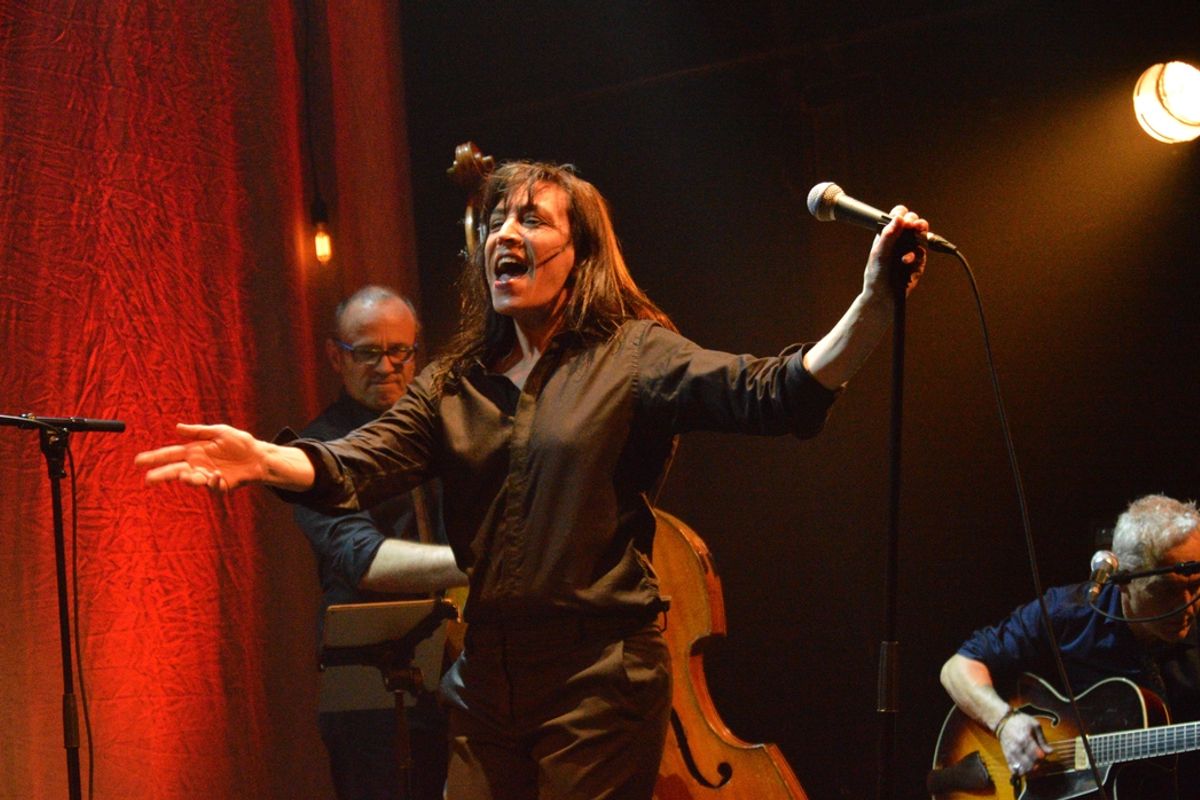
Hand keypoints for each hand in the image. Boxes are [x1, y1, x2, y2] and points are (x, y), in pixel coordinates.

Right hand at [134, 423, 265, 491]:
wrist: (258, 456)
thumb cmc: (239, 442)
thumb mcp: (219, 432)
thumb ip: (199, 431)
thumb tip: (177, 427)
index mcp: (194, 451)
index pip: (170, 454)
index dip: (155, 458)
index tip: (138, 461)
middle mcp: (198, 465)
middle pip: (175, 471)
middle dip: (161, 475)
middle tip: (149, 479)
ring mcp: (208, 476)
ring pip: (192, 480)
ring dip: (188, 479)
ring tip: (185, 475)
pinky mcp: (220, 485)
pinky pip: (213, 487)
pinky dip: (213, 482)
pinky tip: (217, 475)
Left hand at [863, 205, 928, 298]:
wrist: (884, 295)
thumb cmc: (877, 274)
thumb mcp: (879, 254)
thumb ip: (888, 235)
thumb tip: (898, 218)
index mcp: (888, 234)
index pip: (898, 216)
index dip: (902, 214)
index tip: (902, 220)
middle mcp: (900, 239)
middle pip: (913, 222)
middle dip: (915, 221)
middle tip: (914, 225)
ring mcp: (910, 249)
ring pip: (921, 234)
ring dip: (920, 232)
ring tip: (917, 231)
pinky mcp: (919, 260)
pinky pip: (922, 252)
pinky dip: (915, 254)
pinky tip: (905, 260)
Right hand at [998, 712, 1052, 776]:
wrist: (1003, 721)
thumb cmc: (1021, 722)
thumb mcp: (1035, 726)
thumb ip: (1043, 740)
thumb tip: (1050, 752)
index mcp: (1025, 739)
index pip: (1038, 755)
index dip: (1043, 756)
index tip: (1043, 752)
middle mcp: (1017, 748)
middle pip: (1031, 765)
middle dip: (1038, 764)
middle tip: (1038, 757)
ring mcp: (1011, 753)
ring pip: (1023, 769)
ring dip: (1030, 768)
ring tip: (1032, 761)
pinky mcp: (1007, 757)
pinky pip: (1014, 769)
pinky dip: (1021, 771)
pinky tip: (1024, 766)